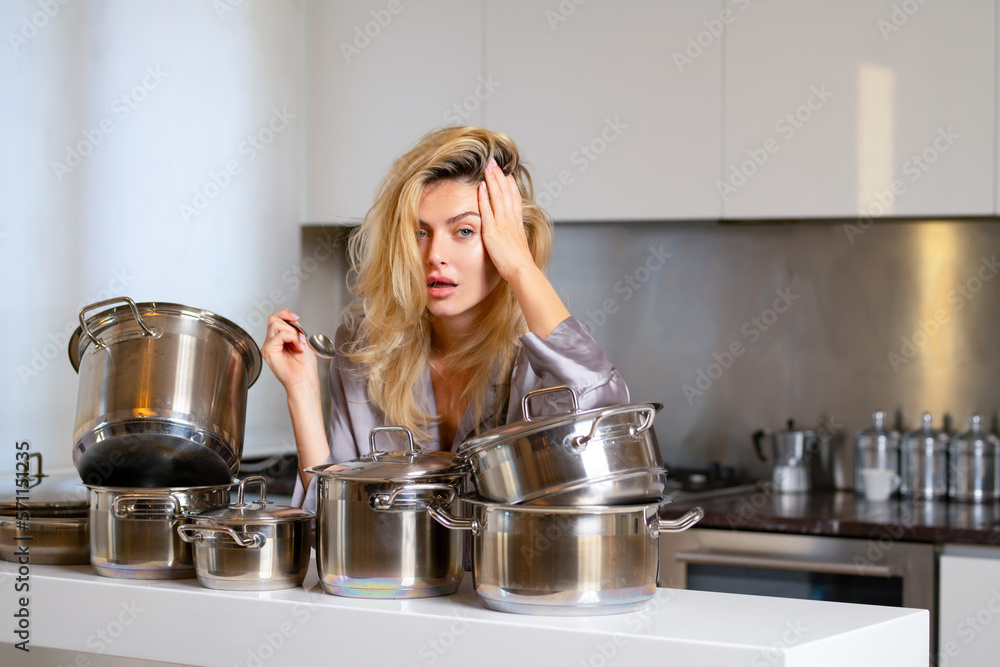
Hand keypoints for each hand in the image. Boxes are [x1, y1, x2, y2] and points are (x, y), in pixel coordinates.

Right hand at [261, 309, 319, 395]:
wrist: (305, 379)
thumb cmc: (305, 366)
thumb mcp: (301, 339)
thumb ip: (294, 327)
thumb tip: (290, 315)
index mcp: (278, 339)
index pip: (275, 318)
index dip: (285, 313)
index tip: (296, 317)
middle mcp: (271, 342)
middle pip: (273, 319)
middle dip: (290, 324)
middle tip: (300, 336)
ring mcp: (268, 346)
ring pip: (275, 324)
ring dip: (292, 332)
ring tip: (299, 344)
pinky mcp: (267, 350)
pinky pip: (280, 334)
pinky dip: (292, 338)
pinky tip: (297, 347)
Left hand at [478, 158, 535, 281]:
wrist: (522, 270)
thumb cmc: (519, 265)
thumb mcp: (519, 247)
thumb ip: (514, 239)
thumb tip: (513, 238)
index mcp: (517, 224)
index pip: (514, 199)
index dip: (511, 186)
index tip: (507, 174)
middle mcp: (511, 220)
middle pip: (506, 193)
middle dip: (500, 176)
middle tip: (495, 162)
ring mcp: (502, 224)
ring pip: (498, 197)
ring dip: (492, 180)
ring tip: (488, 167)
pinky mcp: (492, 231)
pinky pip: (487, 210)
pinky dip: (484, 197)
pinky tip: (481, 186)